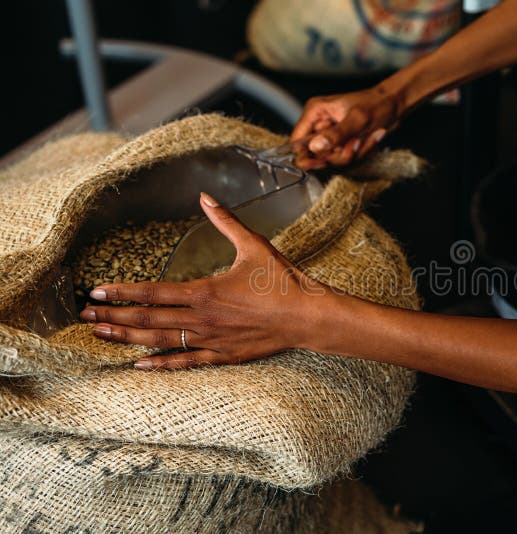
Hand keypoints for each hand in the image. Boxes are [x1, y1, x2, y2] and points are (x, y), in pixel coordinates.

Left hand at [80, 192, 333, 369]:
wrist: (307, 316)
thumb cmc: (282, 281)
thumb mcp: (254, 245)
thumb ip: (226, 222)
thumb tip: (205, 196)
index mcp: (205, 292)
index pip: (152, 293)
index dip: (121, 292)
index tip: (97, 290)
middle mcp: (202, 319)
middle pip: (147, 320)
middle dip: (113, 317)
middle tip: (84, 316)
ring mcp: (211, 341)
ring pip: (160, 342)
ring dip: (127, 339)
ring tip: (100, 335)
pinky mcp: (223, 356)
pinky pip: (185, 363)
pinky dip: (160, 365)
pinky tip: (138, 365)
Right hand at [291, 84, 404, 169]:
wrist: (394, 105)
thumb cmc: (377, 104)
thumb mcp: (357, 119)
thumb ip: (336, 134)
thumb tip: (315, 147)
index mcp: (315, 112)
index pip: (296, 141)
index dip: (306, 156)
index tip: (322, 162)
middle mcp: (319, 125)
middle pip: (316, 155)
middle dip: (338, 155)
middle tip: (356, 143)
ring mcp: (330, 136)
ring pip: (332, 160)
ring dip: (352, 154)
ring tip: (365, 139)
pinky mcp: (341, 144)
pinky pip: (344, 159)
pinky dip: (359, 153)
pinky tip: (369, 139)